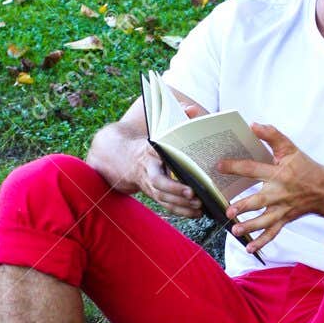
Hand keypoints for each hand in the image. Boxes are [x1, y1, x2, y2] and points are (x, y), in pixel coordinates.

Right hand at [136, 102, 203, 217]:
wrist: (124, 157)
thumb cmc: (149, 141)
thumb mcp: (157, 127)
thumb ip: (175, 117)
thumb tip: (191, 109)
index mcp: (149, 155)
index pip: (157, 168)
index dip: (172, 180)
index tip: (188, 185)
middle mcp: (147, 172)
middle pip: (161, 187)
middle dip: (178, 193)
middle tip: (195, 196)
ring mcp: (149, 185)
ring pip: (164, 199)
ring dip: (182, 206)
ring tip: (200, 207)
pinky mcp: (154, 194)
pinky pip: (167, 205)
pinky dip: (181, 211)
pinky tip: (196, 213)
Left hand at [219, 123, 323, 254]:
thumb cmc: (304, 167)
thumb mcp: (290, 148)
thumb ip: (272, 135)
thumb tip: (253, 125)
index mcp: (279, 174)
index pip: (254, 169)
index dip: (236, 167)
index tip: (219, 166)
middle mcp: (280, 193)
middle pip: (259, 201)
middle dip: (244, 206)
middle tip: (229, 211)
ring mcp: (282, 209)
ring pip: (265, 221)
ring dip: (250, 227)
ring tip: (235, 231)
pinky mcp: (284, 220)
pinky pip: (272, 233)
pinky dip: (261, 242)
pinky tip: (248, 248)